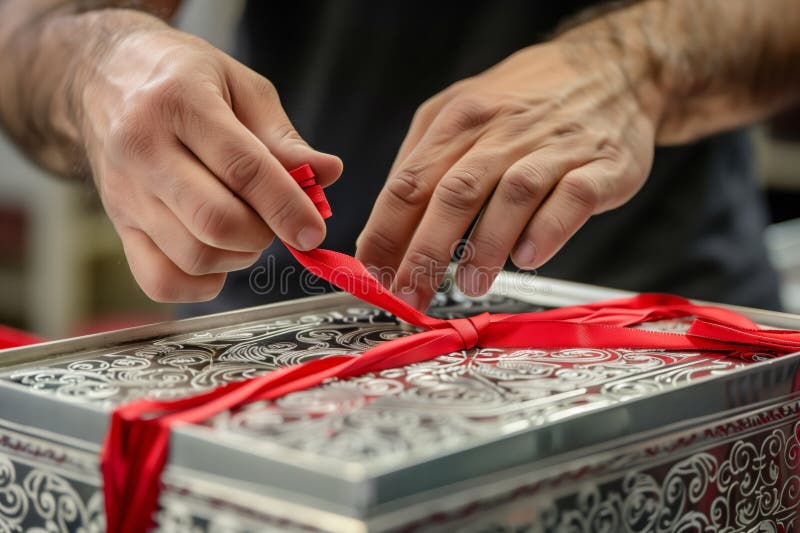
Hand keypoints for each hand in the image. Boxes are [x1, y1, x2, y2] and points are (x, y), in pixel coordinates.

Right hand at [79, 18, 341, 301]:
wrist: (102, 75)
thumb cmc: (182, 77)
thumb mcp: (241, 86)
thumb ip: (283, 137)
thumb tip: (328, 174)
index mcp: (180, 103)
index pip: (242, 169)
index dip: (286, 207)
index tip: (314, 231)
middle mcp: (143, 149)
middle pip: (215, 222)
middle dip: (263, 234)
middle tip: (275, 220)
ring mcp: (125, 192)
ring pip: (193, 256)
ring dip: (238, 256)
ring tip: (246, 228)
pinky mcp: (118, 224)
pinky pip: (159, 281)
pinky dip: (201, 284)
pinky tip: (218, 256)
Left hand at [356, 41, 661, 309]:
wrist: (614, 69)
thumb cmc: (527, 102)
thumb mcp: (462, 109)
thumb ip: (423, 160)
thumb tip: (386, 226)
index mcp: (462, 118)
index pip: (410, 181)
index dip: (386, 232)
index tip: (375, 272)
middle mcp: (504, 129)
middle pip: (454, 193)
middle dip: (424, 252)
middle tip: (411, 295)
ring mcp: (554, 145)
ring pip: (511, 196)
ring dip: (485, 247)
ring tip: (468, 285)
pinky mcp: (601, 164)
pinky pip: (572, 198)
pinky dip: (547, 230)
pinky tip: (528, 257)